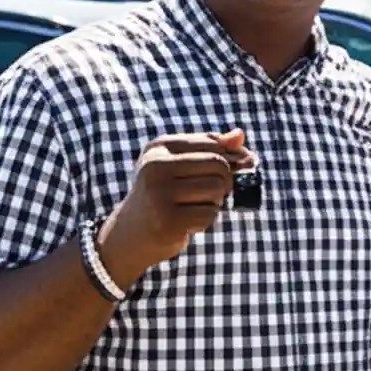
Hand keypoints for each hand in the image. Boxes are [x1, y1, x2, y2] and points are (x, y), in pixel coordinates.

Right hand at [101, 129, 253, 279]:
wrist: (130, 234)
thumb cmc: (162, 196)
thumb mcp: (180, 166)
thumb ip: (210, 149)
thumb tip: (240, 135)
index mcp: (159, 147)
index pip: (212, 144)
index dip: (229, 160)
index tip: (228, 173)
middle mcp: (156, 166)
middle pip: (218, 165)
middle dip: (224, 182)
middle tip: (213, 194)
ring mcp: (159, 193)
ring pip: (216, 189)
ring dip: (216, 202)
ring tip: (197, 207)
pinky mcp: (167, 220)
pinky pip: (209, 214)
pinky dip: (207, 220)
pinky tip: (190, 222)